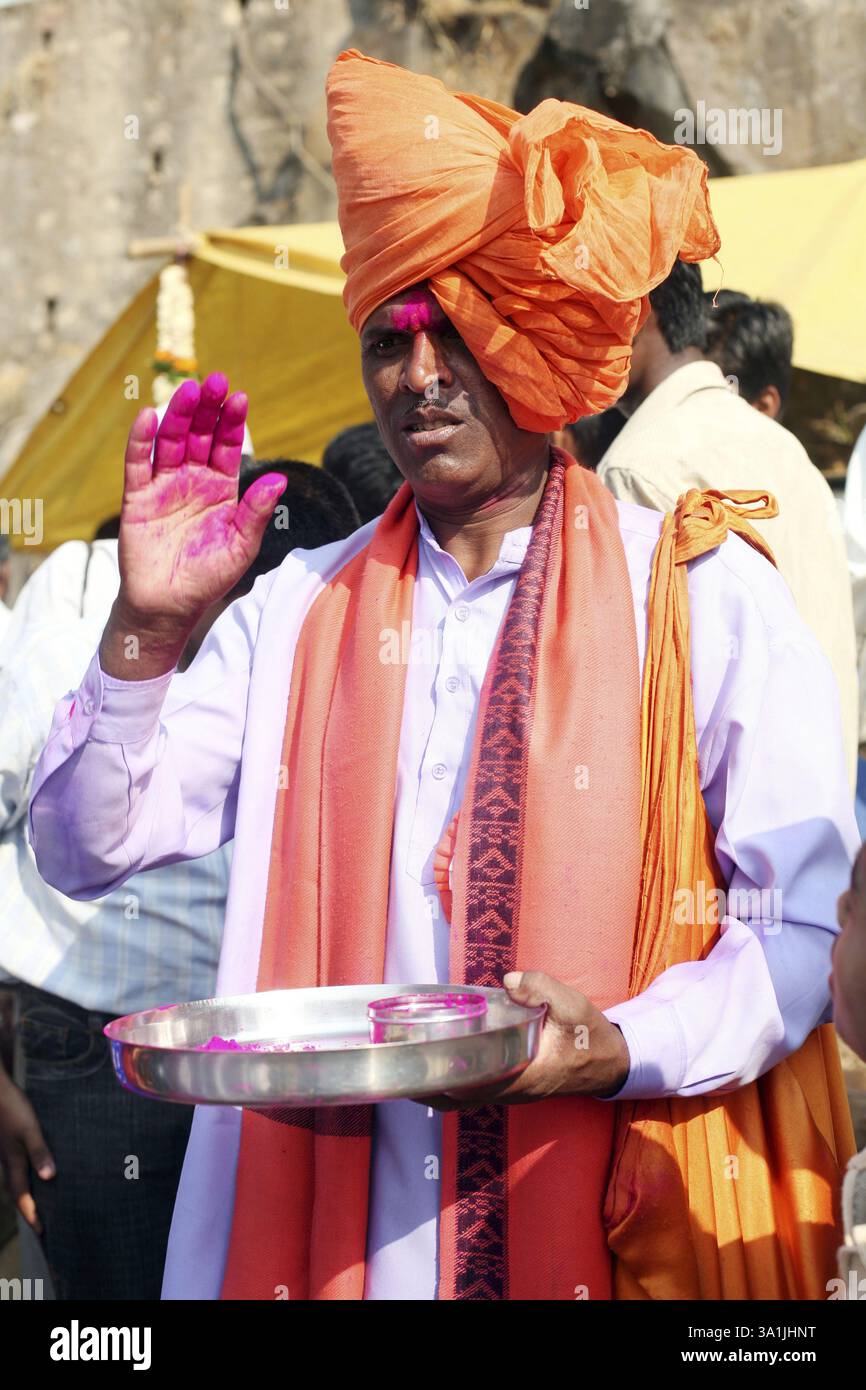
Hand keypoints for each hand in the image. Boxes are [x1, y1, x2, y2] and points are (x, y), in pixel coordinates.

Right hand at [0, 1066, 54, 1232]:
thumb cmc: (13, 1108)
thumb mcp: (30, 1129)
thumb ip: (39, 1152)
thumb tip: (49, 1177)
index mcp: (12, 1163)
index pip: (22, 1197)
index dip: (32, 1215)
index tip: (43, 1232)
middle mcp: (7, 1161)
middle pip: (18, 1192)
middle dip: (29, 1209)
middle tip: (41, 1224)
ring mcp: (6, 1151)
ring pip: (16, 1179)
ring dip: (27, 1192)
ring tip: (40, 1202)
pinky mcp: (8, 1141)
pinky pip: (16, 1165)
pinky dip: (25, 1174)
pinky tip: (35, 1170)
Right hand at [100, 373, 286, 678]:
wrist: (169, 606)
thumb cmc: (209, 578)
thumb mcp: (241, 546)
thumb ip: (256, 512)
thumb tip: (279, 479)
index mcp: (220, 489)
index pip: (226, 446)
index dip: (231, 422)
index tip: (239, 397)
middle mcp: (191, 481)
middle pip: (198, 435)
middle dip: (207, 409)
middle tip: (215, 381)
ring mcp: (163, 487)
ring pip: (170, 442)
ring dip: (178, 415)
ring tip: (188, 391)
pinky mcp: (137, 498)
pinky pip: (137, 464)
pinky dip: (140, 440)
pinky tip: (147, 417)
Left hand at [415, 970, 629, 1110]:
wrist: (610, 1062)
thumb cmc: (589, 1036)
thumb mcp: (573, 1005)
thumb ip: (543, 988)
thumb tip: (509, 980)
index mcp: (525, 1076)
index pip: (473, 1087)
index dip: (441, 1082)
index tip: (414, 1069)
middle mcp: (511, 1091)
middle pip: (458, 1097)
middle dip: (426, 1084)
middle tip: (397, 1061)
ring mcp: (509, 1092)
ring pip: (462, 1097)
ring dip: (434, 1083)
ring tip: (406, 1060)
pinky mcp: (510, 1086)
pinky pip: (472, 1090)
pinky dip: (450, 1080)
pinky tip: (435, 1058)